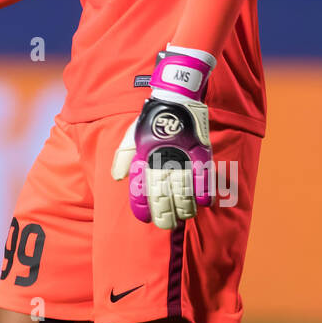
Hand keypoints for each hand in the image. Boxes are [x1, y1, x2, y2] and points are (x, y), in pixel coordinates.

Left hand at [110, 47, 214, 228]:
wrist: (174, 98)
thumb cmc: (151, 120)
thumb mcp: (131, 136)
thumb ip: (123, 158)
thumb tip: (117, 178)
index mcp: (144, 157)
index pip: (141, 188)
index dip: (142, 206)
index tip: (144, 218)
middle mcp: (162, 160)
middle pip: (163, 195)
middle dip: (164, 214)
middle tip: (167, 224)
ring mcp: (182, 157)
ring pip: (183, 191)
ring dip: (184, 207)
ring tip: (184, 216)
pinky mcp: (200, 153)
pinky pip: (204, 177)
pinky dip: (203, 191)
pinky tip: (202, 202)